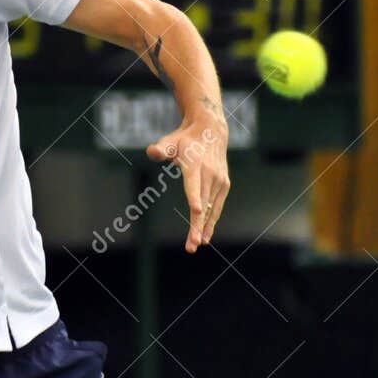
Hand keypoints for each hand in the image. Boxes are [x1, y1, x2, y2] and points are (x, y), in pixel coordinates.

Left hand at [146, 117, 229, 252]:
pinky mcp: (224, 185)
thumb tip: (152, 152)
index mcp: (195, 164)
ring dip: (204, 228)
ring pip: (211, 208)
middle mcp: (209, 173)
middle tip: (192, 244)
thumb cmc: (185, 139)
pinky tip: (205, 236)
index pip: (194, 183)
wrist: (211, 131)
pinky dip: (212, 221)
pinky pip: (217, 206)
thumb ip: (162, 149)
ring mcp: (219, 180)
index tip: (197, 210)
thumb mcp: (171, 140)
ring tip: (196, 245)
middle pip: (203, 203)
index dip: (195, 197)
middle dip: (197, 225)